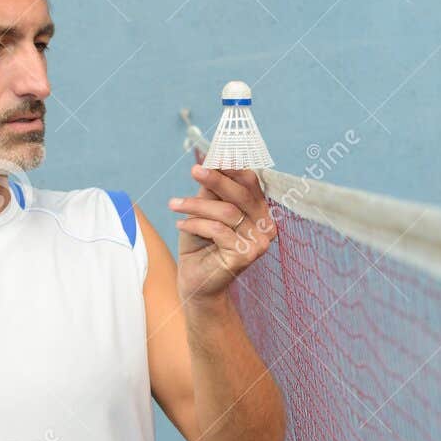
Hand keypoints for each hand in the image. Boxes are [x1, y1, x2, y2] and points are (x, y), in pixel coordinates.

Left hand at [170, 166, 276, 300]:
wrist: (196, 283)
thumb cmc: (201, 245)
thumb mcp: (205, 211)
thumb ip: (212, 190)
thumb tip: (211, 159)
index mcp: (260, 211)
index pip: (250, 182)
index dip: (231, 167)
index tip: (210, 157)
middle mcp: (266, 226)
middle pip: (241, 193)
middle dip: (215, 179)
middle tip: (194, 171)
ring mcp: (259, 242)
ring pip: (226, 211)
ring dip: (196, 205)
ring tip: (174, 205)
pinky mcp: (246, 255)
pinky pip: (217, 230)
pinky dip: (195, 225)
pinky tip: (181, 226)